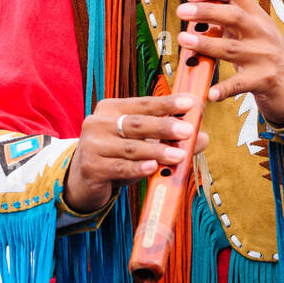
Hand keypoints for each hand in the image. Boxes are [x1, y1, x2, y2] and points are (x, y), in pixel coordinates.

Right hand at [64, 93, 208, 212]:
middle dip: (164, 127)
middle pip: (136, 124)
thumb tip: (202, 138)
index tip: (190, 103)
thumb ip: (169, 139)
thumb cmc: (116, 156)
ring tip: (179, 155)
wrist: (81, 180)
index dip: (167, 103)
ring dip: (157, 152)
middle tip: (188, 130)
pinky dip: (137, 168)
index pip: (143, 104)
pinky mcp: (91, 167)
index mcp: (111, 109)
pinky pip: (119, 168)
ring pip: (130, 148)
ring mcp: (92, 145)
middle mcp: (98, 123)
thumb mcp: (141, 143)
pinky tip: (152, 168)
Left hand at [176, 0, 283, 127]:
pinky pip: (239, 84)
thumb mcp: (255, 31)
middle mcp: (262, 34)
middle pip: (233, 16)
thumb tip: (198, 8)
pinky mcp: (263, 80)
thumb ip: (232, 20)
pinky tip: (210, 93)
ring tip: (184, 40)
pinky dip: (224, 89)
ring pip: (231, 48)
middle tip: (182, 12)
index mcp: (259, 17)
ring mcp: (263, 57)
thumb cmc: (266, 55)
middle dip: (205, 11)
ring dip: (205, 44)